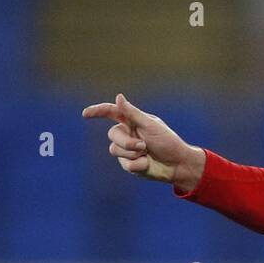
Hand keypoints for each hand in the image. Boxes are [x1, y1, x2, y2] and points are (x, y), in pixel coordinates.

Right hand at [81, 93, 204, 189]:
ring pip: (115, 150)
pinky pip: (126, 165)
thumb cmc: (168, 142)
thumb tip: (118, 97)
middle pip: (112, 135)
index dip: (97, 112)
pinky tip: (147, 164)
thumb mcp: (151, 126)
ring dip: (132, 153)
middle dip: (127, 142)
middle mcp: (127, 134)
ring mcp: (127, 150)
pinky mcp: (129, 165)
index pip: (110, 113)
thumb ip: (133, 113)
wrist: (177, 164)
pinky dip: (139, 165)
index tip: (85, 114)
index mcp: (131, 121)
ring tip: (146, 154)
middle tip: (143, 146)